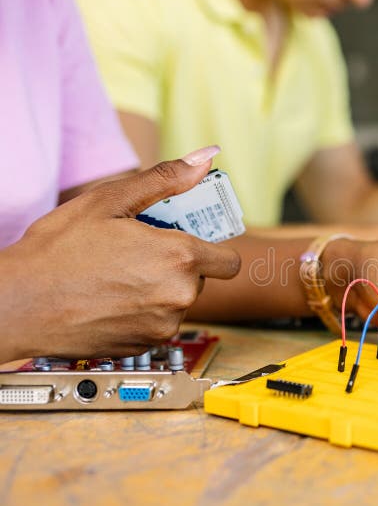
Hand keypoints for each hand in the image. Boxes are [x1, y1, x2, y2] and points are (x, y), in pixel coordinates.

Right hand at [0, 146, 240, 361]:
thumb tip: (205, 159)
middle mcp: (179, 297)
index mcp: (179, 258)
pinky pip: (157, 323)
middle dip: (178, 264)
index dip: (211, 247)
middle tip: (139, 250)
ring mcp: (162, 326)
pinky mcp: (144, 346)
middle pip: (201, 279)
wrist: (17, 304)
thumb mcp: (110, 200)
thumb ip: (166, 180)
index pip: (229, 261)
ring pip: (177, 301)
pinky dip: (141, 312)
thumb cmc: (57, 252)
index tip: (191, 239)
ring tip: (118, 274)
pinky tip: (110, 298)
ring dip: (159, 288)